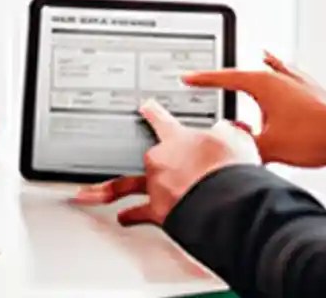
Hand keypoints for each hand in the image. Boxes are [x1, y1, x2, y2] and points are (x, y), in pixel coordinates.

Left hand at [73, 99, 259, 224]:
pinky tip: (123, 218)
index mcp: (178, 139)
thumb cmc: (230, 168)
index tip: (144, 107)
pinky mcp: (158, 210)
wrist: (226, 199)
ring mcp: (155, 185)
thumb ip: (227, 133)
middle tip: (172, 165)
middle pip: (151, 156)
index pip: (161, 120)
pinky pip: (139, 213)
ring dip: (106, 190)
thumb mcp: (236, 139)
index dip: (152, 112)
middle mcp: (161, 160)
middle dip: (160, 160)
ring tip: (90, 193)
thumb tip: (228, 130)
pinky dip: (130, 216)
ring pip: (126, 185)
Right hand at [182, 52, 325, 167]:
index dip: (203, 79)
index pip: (225, 77)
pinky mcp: (310, 89)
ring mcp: (297, 81)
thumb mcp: (269, 146)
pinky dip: (273, 76)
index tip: (188, 77)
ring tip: (237, 82)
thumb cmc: (317, 137)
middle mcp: (280, 77)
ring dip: (249, 79)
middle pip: (243, 74)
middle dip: (224, 80)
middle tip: (206, 82)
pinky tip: (275, 71)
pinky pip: (283, 76)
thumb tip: (229, 137)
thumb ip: (242, 142)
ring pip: (264, 74)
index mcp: (265, 84)